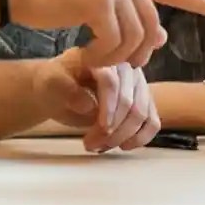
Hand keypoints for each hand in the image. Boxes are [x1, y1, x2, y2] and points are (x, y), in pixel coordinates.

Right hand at [0, 0, 204, 67]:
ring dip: (115, 59)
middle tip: (113, 65)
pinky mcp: (101, 1)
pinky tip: (84, 56)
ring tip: (93, 59)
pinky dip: (101, 59)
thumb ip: (127, 14)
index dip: (199, 2)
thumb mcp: (95, 4)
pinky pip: (115, 44)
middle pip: (152, 27)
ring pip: (136, 39)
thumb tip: (162, 35)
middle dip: (138, 55)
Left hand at [30, 48, 159, 152]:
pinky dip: (141, 137)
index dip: (108, 108)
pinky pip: (152, 121)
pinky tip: (124, 146)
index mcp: (103, 58)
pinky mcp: (143, 101)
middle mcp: (126, 67)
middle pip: (130, 101)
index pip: (112, 82)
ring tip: (101, 147)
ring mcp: (137, 84)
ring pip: (142, 114)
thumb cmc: (57, 82)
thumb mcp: (52, 83)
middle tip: (91, 144)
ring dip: (124, 136)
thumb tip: (88, 105)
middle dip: (113, 129)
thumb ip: (66, 90)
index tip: (100, 129)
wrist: (61, 88)